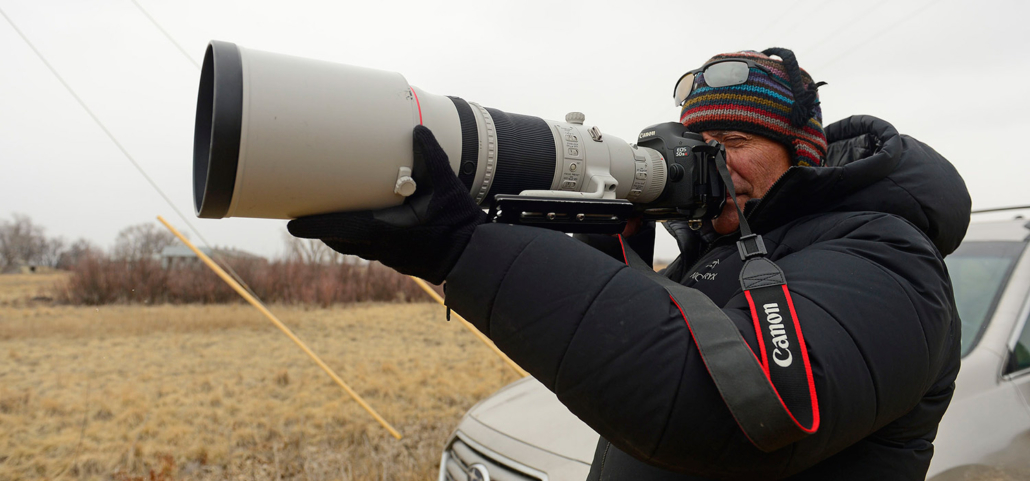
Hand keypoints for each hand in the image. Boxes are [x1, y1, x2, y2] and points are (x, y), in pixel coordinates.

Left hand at [287, 125, 486, 283]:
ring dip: (341, 234)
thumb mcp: (447, 187)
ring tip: (330, 218)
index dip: (314, 225)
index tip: (292, 224)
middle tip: (305, 215)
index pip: (340, 229)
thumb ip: (432, 158)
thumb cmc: (460, 226)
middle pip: (341, 240)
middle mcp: (383, 249)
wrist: (475, 259)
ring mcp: (392, 258)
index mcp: (386, 233)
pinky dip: (360, 237)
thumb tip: (418, 131)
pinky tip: (367, 226)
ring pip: (356, 246)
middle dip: (323, 228)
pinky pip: (372, 249)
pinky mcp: (402, 260)